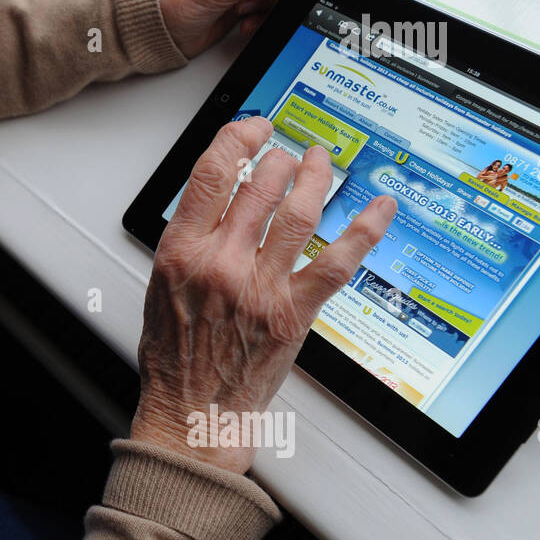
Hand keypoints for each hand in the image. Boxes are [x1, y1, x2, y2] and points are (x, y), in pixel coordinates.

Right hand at [131, 116, 396, 474]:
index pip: (209, 175)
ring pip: (298, 213)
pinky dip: (364, 231)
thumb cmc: (175, 357)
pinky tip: (380, 209)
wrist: (193, 411)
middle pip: (259, 187)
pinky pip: (337, 263)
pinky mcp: (294, 312)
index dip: (236, 140)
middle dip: (278, 159)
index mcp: (181, 253)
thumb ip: (188, 242)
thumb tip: (217, 201)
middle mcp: (221, 264)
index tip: (251, 128)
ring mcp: (261, 287)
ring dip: (314, 178)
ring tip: (319, 162)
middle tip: (286, 153)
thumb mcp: (160, 286)